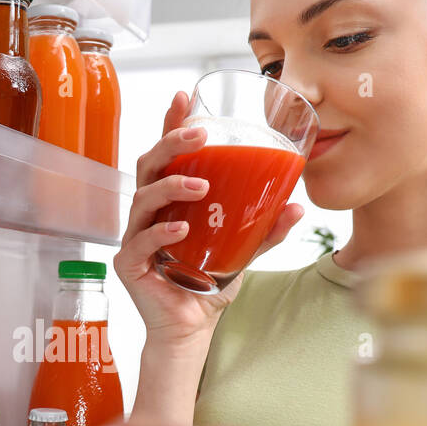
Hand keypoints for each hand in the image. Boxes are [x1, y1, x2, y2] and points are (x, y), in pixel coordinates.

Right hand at [116, 92, 305, 346]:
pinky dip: (162, 231)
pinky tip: (181, 228)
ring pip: (142, 198)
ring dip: (172, 184)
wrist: (192, 329)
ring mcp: (134, 237)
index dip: (171, 124)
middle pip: (148, 165)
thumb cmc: (209, 286)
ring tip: (201, 184)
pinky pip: (140, 241)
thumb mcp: (243, 252)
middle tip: (199, 134)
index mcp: (169, 202)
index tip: (184, 96)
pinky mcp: (129, 264)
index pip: (166, 155)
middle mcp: (147, 214)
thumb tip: (297, 206)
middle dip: (170, 143)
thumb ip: (266, 230)